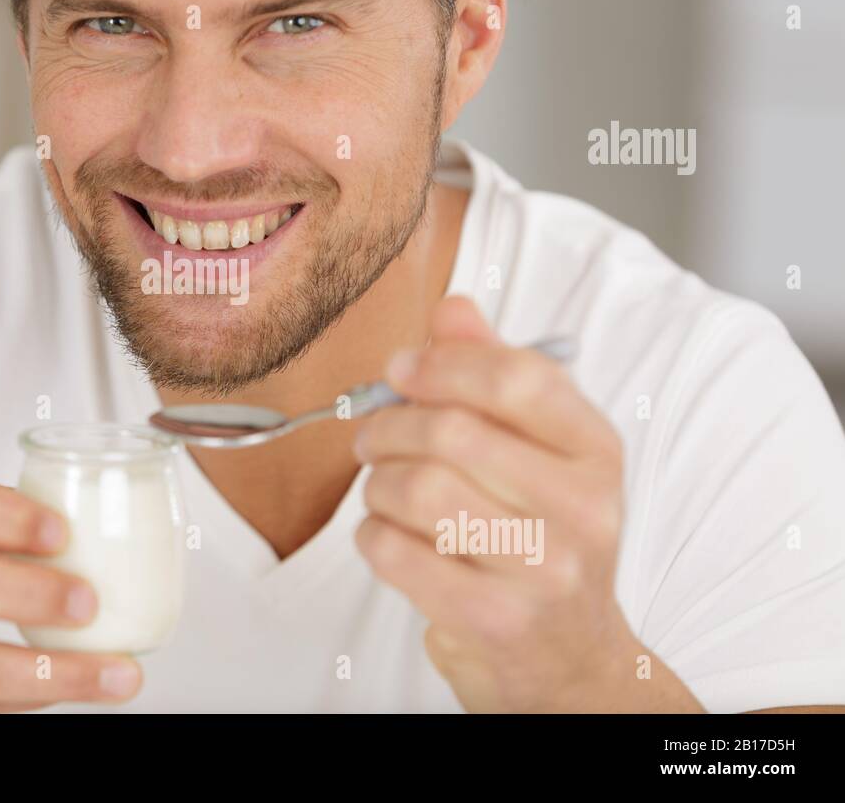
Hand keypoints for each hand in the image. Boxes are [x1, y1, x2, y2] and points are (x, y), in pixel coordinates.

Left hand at [353, 296, 697, 710]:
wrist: (568, 660)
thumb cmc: (541, 538)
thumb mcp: (539, 452)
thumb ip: (495, 375)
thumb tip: (452, 308)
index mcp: (596, 451)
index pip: (517, 377)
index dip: (441, 363)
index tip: (400, 368)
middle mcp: (584, 509)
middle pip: (452, 432)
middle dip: (389, 426)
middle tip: (371, 436)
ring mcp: (544, 571)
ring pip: (417, 490)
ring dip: (377, 483)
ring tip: (384, 489)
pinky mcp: (494, 620)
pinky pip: (395, 551)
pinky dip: (372, 535)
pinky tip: (387, 535)